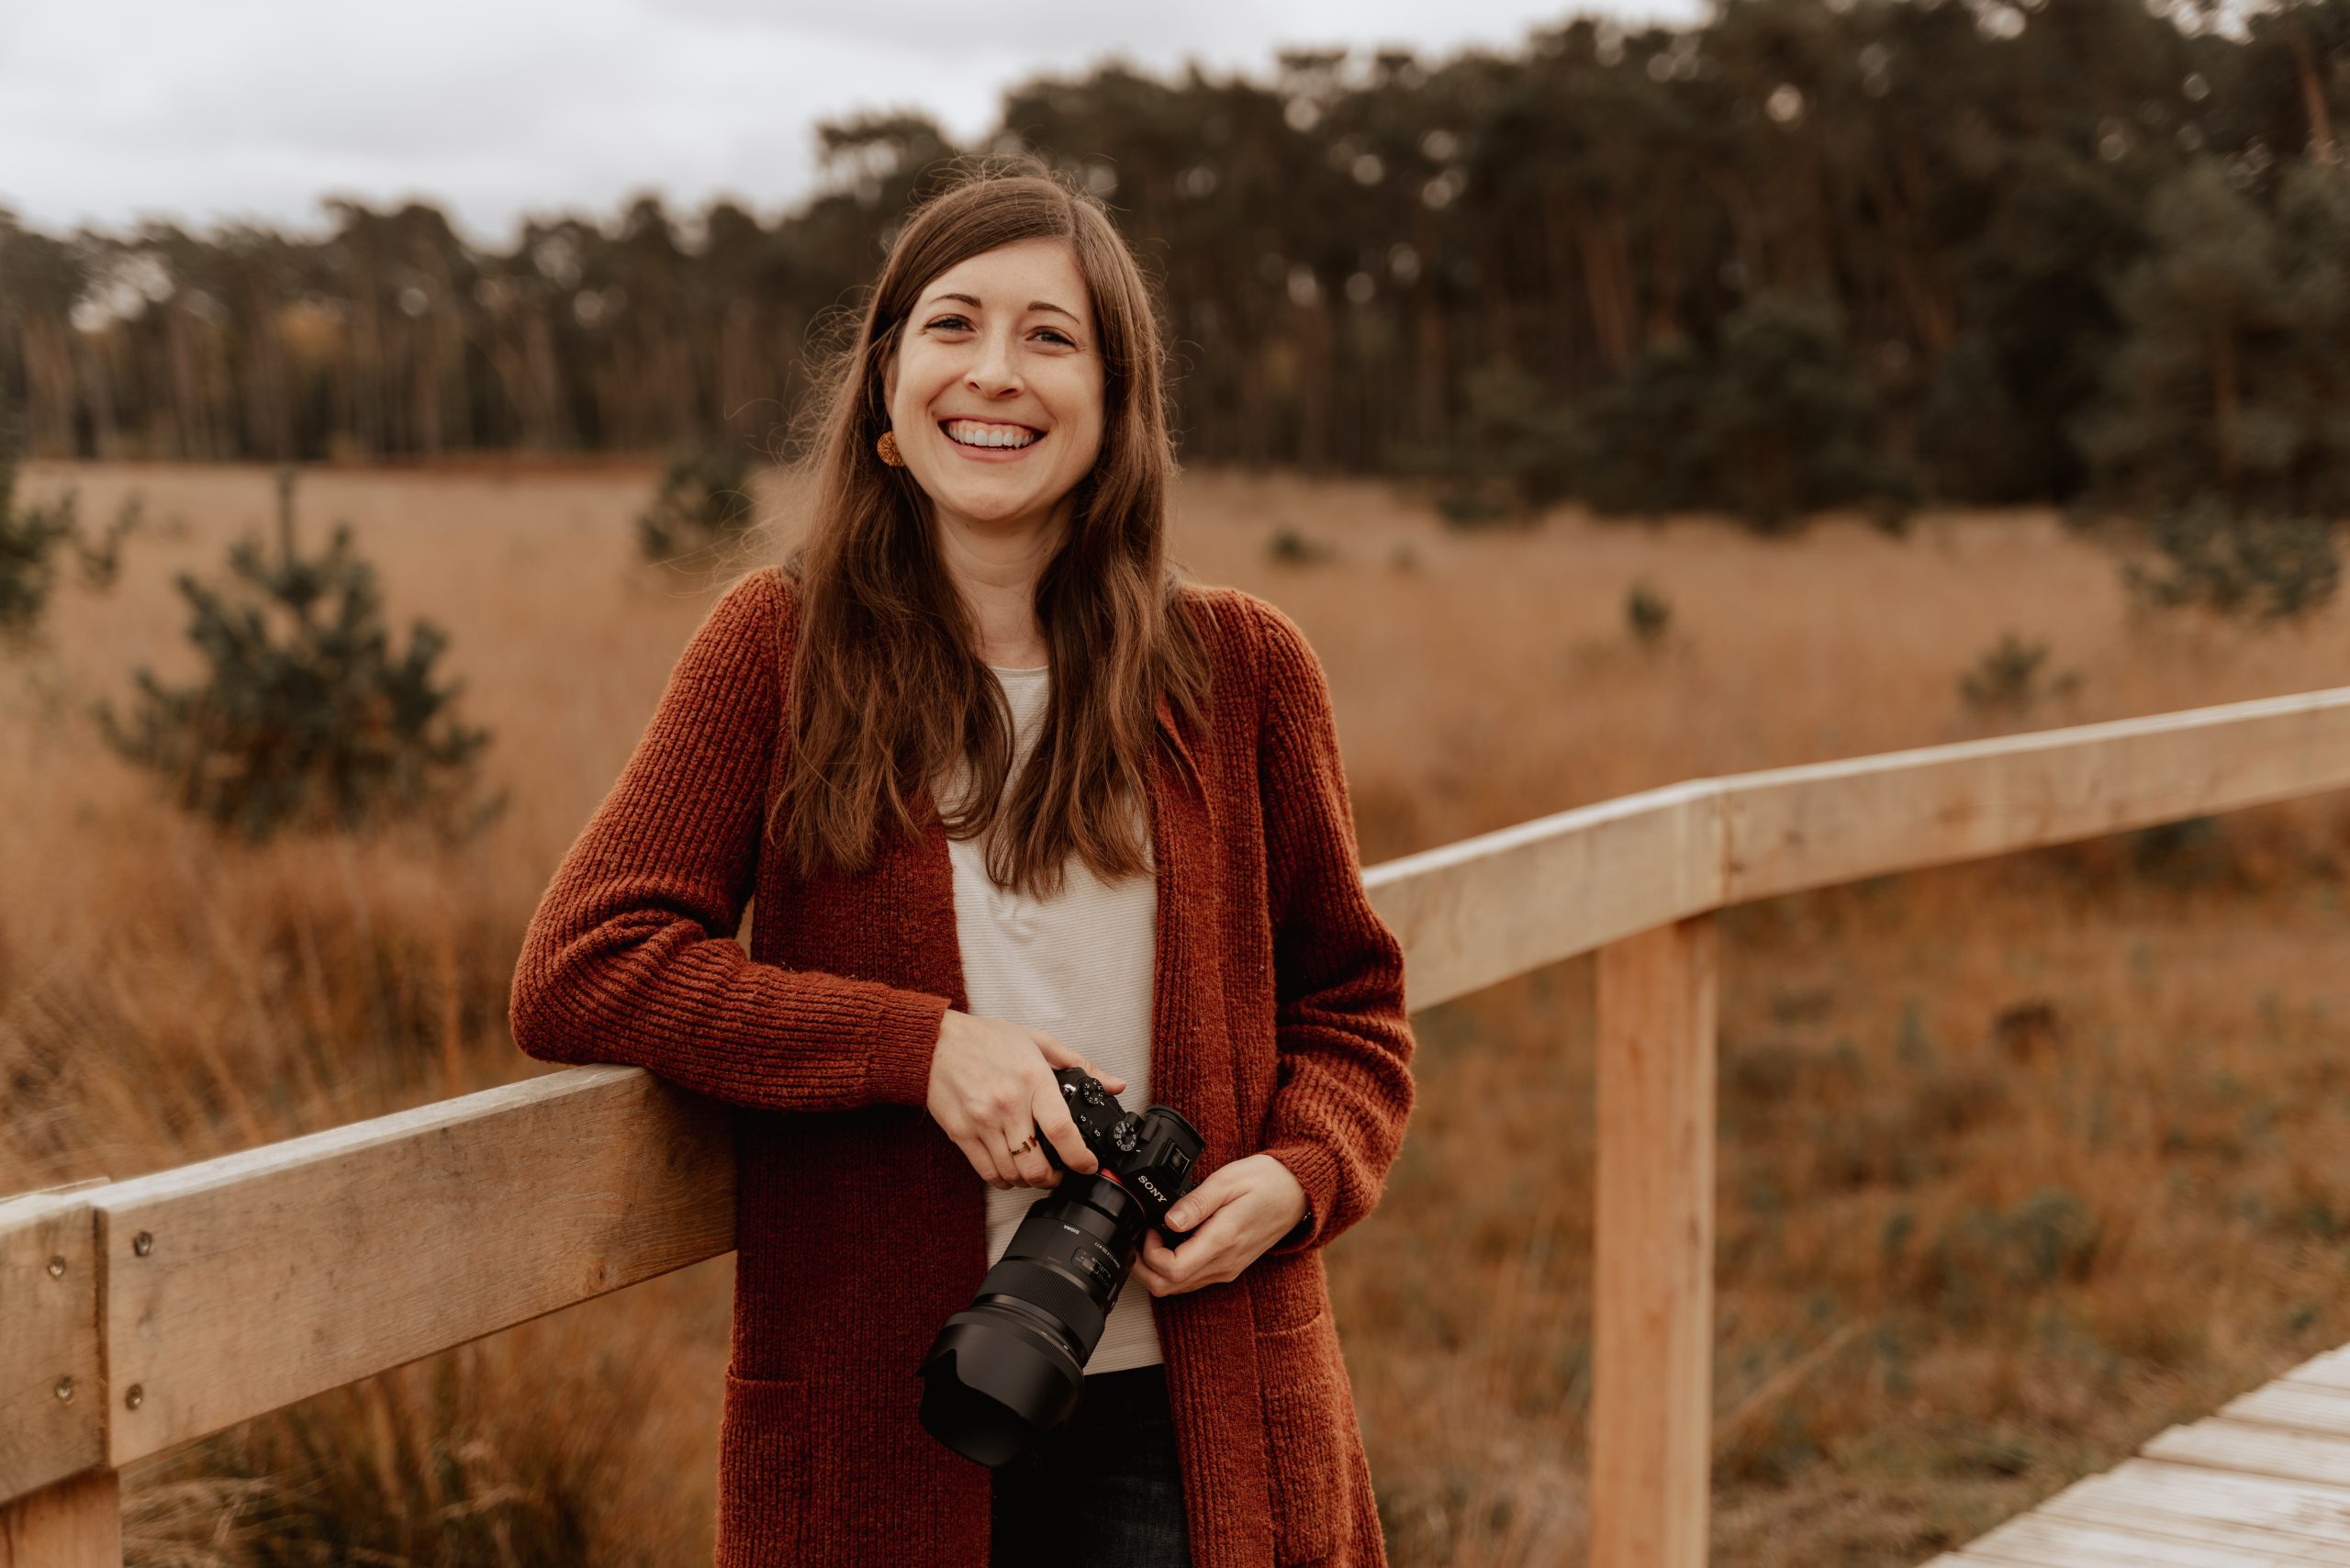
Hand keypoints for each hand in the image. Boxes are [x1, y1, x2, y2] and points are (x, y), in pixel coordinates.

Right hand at [926, 1011, 1125, 1191]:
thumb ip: (1079, 1063)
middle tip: (1060, 1174)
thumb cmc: (986, 1039)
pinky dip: (1003, 1180)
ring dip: (1029, 1181)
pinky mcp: (962, 1134)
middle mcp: (1008, 1105)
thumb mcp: (1037, 1040)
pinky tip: (1011, 1172)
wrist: (935, 1041)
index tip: (1088, 1166)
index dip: (1080, 1158)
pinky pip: (987, 1172)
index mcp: (1032, 1080)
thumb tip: (1115, 1083)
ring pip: (1012, 1174)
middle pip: (1036, 1165)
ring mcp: (983, 1122)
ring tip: (1036, 1173)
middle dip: (1053, 1179)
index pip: (1062, 1130)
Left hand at [1130, 1153, 1307, 1297]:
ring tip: (1153, 1235)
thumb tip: (1168, 1220)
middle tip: (1141, 1236)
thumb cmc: (1267, 1181)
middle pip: (1168, 1287)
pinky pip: (1192, 1279)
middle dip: (1144, 1267)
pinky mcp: (1228, 1267)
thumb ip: (1196, 1202)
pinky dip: (1173, 1268)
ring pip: (1178, 1287)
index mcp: (1222, 1241)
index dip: (1149, 1253)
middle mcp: (1224, 1263)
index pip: (1172, 1270)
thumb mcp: (1228, 1180)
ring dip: (1156, 1269)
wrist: (1300, 1193)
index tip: (1149, 1228)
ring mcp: (1227, 1268)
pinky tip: (1170, 1241)